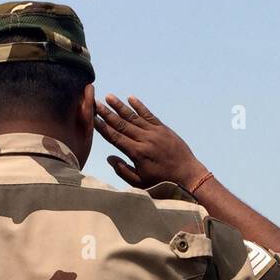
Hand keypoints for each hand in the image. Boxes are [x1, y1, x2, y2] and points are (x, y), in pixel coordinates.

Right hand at [94, 94, 209, 190]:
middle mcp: (144, 140)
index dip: (102, 127)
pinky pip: (149, 115)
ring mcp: (154, 132)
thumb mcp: (140, 182)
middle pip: (121, 124)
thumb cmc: (162, 181)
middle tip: (95, 102)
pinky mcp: (163, 129)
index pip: (115, 137)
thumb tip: (109, 158)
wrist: (187, 174)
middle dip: (107, 113)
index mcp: (137, 153)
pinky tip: (130, 98)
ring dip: (120, 106)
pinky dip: (139, 106)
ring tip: (108, 97)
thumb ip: (123, 171)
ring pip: (134, 117)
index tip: (92, 118)